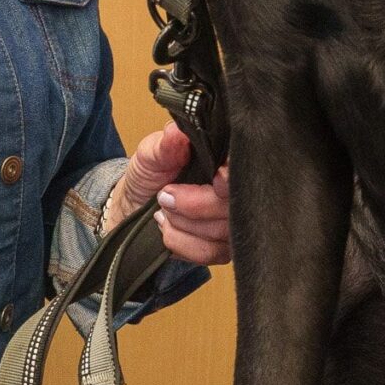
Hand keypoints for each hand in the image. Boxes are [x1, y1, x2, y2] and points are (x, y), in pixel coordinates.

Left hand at [112, 122, 231, 265]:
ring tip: (162, 210)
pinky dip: (181, 242)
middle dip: (196, 205)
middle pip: (237, 207)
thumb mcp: (153, 152)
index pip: (249, 170)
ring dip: (184, 224)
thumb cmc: (151, 173)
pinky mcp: (225, 248)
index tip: (215, 177)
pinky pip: (210, 252)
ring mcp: (236, 222)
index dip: (234, 179)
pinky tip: (167, 227)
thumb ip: (165, 144)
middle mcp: (240, 191)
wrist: (135, 206)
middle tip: (164, 195)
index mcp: (229, 160)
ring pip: (223, 233)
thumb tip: (177, 132)